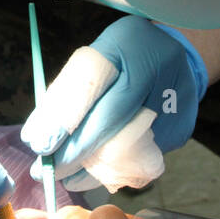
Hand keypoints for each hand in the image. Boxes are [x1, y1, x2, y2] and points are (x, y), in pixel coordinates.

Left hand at [21, 17, 206, 185]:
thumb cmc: (122, 59)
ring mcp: (175, 99)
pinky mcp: (181, 127)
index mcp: (128, 41)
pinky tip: (96, 172)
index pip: (91, 82)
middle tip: (46, 170)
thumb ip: (69, 91)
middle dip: (74, 150)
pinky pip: (142, 157)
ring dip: (91, 166)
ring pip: (126, 146)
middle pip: (110, 119)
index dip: (64, 118)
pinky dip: (114, 168)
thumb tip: (38, 137)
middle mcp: (157, 67)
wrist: (178, 57)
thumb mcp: (96, 59)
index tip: (39, 145)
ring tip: (66, 177)